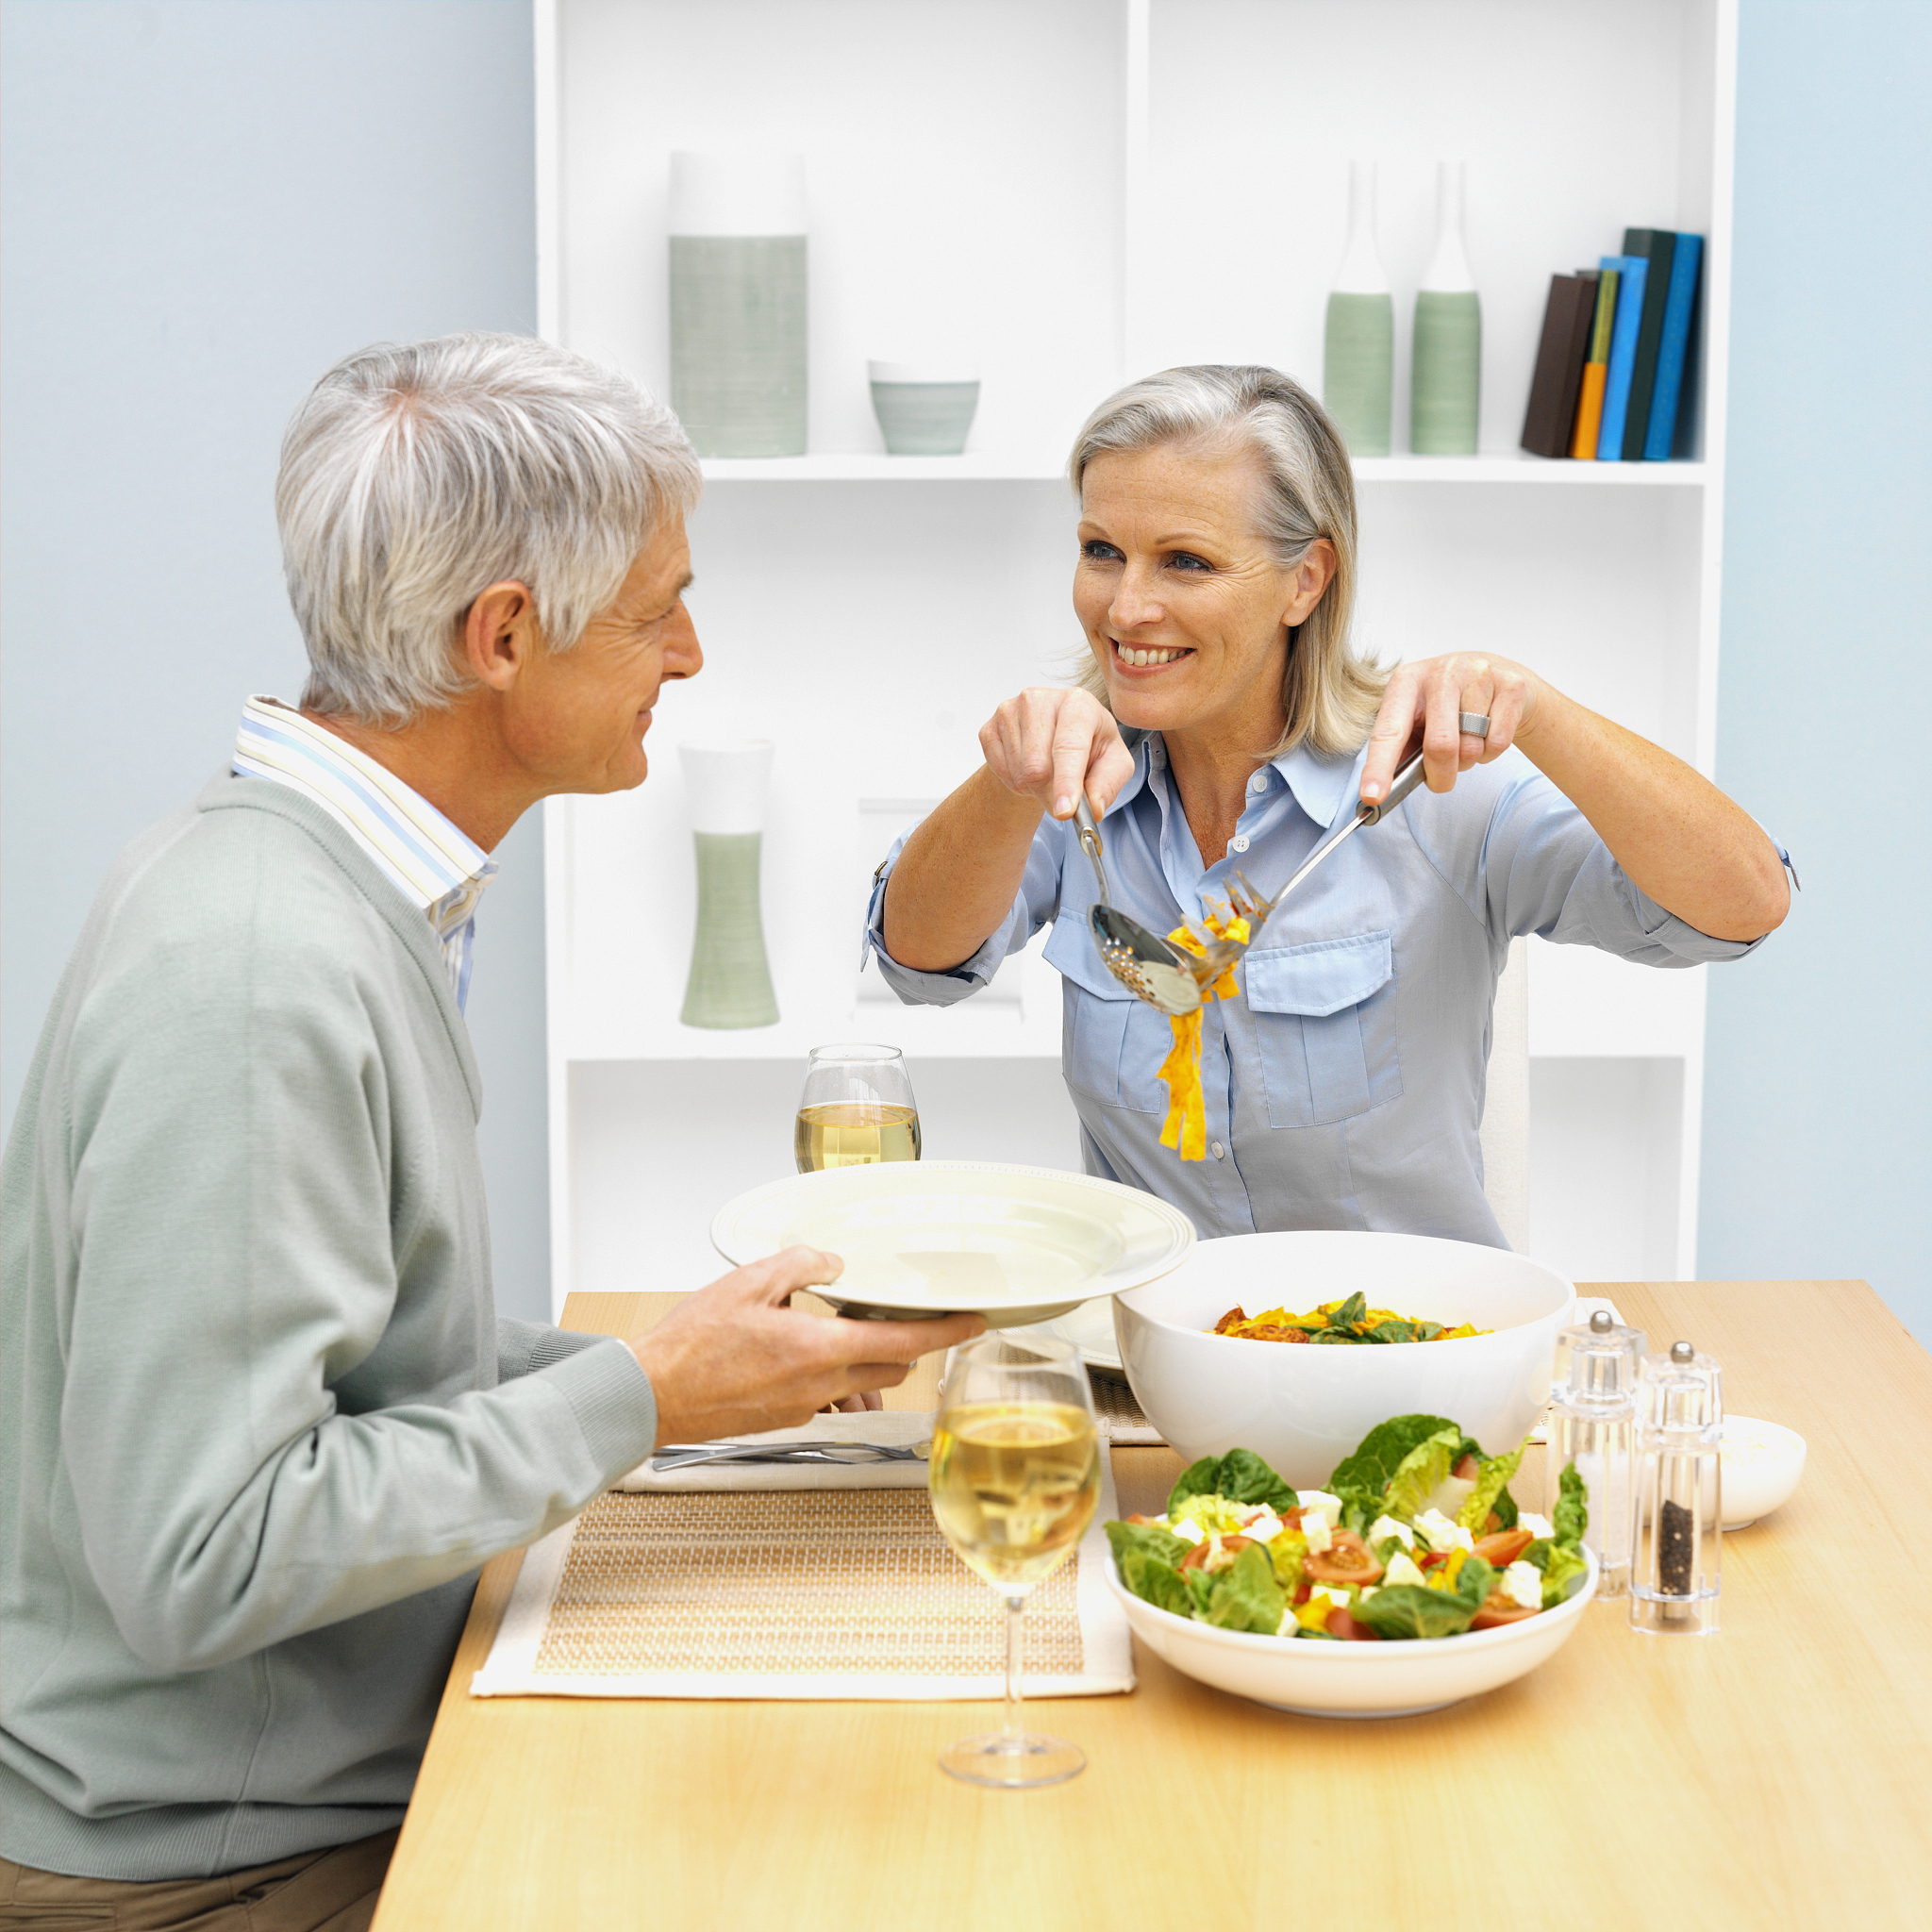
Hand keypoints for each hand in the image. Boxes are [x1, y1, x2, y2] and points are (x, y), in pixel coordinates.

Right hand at [630, 1246, 983, 1445]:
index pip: (905, 1344)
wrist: (650, 1396)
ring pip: (859, 1383)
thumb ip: (801, 1264)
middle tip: (899, 1312)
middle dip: (904, 1342)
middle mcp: (820, 1385)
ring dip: (866, 1359)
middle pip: (889, 1367)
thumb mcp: (748, 1281)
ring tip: (840, 1325)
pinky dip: (829, 1371)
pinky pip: (826, 1394)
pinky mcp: (784, 1417)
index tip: (974, 1323)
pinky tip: (796, 1348)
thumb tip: (832, 1262)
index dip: (948, 1333)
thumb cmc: (690, 1345)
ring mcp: (803, 1406)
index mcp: (820, 1350)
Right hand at [979, 686, 1136, 820]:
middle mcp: (1041, 699)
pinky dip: (1015, 783)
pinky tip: (1028, 771)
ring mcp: (1010, 710)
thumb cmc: (1089, 747)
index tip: (1065, 811)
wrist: (1053, 739)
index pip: (1069, 746)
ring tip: (1048, 777)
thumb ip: (1106, 785)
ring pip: (1018, 773)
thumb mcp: (1112, 764)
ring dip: (1034, 789)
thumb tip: (1094, 808)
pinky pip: (999, 771)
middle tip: (1063, 799)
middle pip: (1037, 767)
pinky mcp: (990, 727)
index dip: (1067, 781)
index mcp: (1078, 702)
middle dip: (1050, 794)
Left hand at [1360, 653, 1542, 805]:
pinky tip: (1488, 732)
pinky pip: (1498, 743)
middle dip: (1441, 776)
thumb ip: (1403, 748)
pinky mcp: (1510, 685)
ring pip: (1471, 748)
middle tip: (1441, 781)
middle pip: (1439, 746)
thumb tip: (1388, 788)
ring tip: (1468, 741)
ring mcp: (1478, 674)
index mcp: (1406, 681)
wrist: (1501, 675)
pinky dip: (1491, 753)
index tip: (1372, 796)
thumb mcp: (1419, 717)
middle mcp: (1440, 673)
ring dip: (1468, 761)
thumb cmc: (1450, 704)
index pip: (1388, 732)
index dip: (1378, 767)